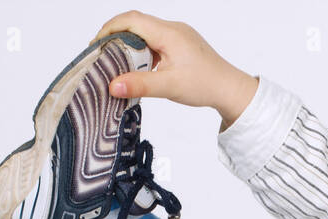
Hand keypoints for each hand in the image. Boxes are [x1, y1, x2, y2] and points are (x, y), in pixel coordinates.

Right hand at [91, 11, 258, 129]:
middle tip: (102, 54)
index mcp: (169, 33)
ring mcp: (178, 35)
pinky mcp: (181, 44)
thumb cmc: (205, 85)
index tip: (96, 45)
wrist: (231, 89)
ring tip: (118, 62)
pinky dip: (143, 50)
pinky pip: (156, 40)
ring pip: (146, 32)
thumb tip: (112, 85)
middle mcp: (173, 29)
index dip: (109, 29)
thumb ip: (139, 85)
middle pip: (136, 23)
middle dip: (116, 35)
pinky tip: (140, 67)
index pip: (131, 20)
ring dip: (130, 44)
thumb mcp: (169, 87)